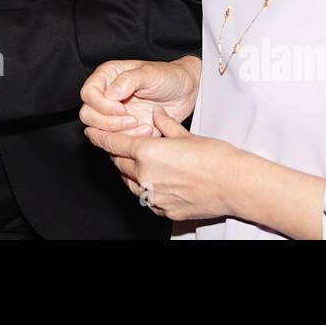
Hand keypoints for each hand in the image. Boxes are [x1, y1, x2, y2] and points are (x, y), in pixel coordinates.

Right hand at [80, 57, 200, 137]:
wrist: (186, 92)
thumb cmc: (168, 76)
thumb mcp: (150, 73)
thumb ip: (128, 80)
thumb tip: (110, 94)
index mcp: (107, 77)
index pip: (88, 93)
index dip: (101, 105)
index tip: (122, 109)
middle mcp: (106, 95)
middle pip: (88, 115)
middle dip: (108, 122)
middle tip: (132, 120)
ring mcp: (113, 114)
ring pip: (98, 131)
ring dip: (119, 133)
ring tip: (142, 126)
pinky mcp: (123, 129)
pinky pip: (115, 141)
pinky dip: (129, 140)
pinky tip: (148, 131)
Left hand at [84, 109, 239, 220]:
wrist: (235, 185)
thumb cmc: (215, 157)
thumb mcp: (187, 134)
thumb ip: (166, 125)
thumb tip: (157, 114)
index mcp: (148, 152)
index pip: (113, 143)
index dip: (99, 137)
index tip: (90, 132)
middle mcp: (145, 176)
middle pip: (119, 163)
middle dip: (119, 153)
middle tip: (123, 146)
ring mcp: (153, 196)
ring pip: (129, 182)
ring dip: (130, 172)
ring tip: (142, 163)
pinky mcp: (164, 210)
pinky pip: (145, 199)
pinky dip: (145, 189)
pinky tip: (157, 181)